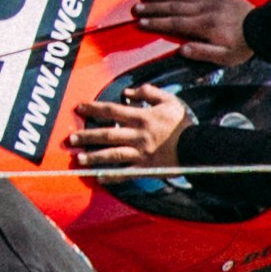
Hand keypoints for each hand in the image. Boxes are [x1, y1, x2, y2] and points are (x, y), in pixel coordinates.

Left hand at [71, 84, 191, 172]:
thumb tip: (127, 93)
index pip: (112, 111)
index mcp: (142, 117)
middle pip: (108, 134)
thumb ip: (148, 92)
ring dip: (95, 157)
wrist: (199, 147)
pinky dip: (113, 177)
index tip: (79, 108)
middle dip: (88, 136)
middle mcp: (138, 135)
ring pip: (113, 155)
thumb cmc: (183, 124)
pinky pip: (126, 173)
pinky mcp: (146, 168)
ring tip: (79, 159)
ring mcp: (141, 153)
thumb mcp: (169, 100)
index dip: (94, 108)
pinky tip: (100, 178)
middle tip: (71, 139)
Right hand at [119, 0, 245, 50]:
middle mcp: (205, 9)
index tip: (141, 23)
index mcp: (205, 26)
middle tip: (136, 8)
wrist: (263, 27)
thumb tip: (182, 50)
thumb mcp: (225, 57)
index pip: (175, 24)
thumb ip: (203, 53)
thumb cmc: (243, 46)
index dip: (156, 23)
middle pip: (173, 7)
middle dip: (153, 8)